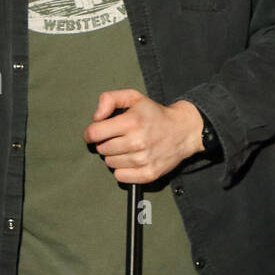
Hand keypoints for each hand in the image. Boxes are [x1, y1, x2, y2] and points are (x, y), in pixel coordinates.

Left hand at [83, 90, 204, 183]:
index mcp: (132, 121)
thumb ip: (110, 99)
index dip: (90, 133)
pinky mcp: (149, 174)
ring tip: (127, 147)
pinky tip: (131, 159)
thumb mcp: (133, 97)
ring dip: (114, 156)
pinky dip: (122, 169)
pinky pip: (120, 176)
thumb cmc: (155, 114)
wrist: (184, 130)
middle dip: (105, 142)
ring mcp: (143, 160)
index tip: (94, 133)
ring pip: (110, 163)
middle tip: (119, 137)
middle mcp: (137, 141)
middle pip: (101, 149)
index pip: (95, 133)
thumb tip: (96, 118)